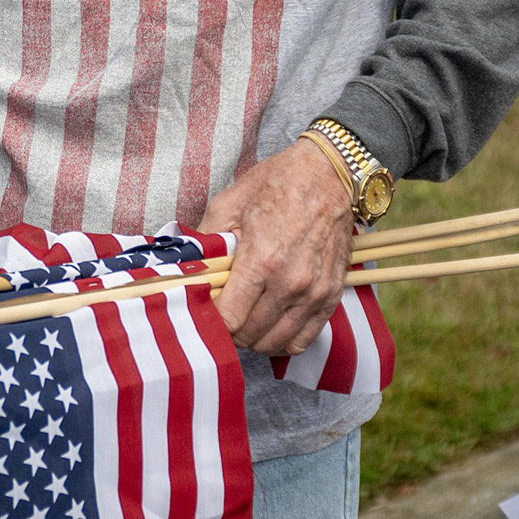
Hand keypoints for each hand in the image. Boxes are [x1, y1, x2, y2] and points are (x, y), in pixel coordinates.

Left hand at [196, 137, 355, 354]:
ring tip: (244, 319)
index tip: (203, 310)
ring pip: (274, 343)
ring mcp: (314, 292)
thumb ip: (205, 243)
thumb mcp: (227, 204)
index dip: (210, 320)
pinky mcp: (331, 296)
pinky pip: (302, 340)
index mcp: (262, 259)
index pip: (228, 318)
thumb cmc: (277, 186)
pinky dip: (282, 340)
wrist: (327, 175)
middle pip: (249, 335)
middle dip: (228, 329)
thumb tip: (187, 273)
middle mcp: (291, 282)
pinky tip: (269, 324)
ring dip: (253, 338)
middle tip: (221, 311)